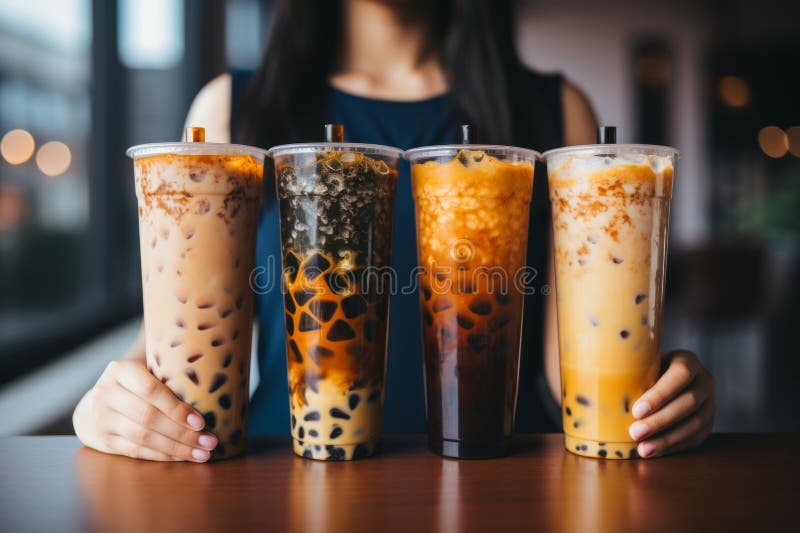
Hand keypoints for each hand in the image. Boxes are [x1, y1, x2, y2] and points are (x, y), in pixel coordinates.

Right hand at [73, 359, 217, 461]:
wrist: (91, 407)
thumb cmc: (133, 386)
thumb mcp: (144, 372)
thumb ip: (168, 376)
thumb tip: (213, 389)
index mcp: (120, 370)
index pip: (150, 390)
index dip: (176, 408)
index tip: (201, 421)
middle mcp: (106, 393)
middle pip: (148, 417)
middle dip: (182, 432)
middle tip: (210, 441)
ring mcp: (102, 419)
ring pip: (143, 437)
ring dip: (177, 447)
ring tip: (203, 453)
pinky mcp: (103, 441)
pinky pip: (136, 451)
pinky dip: (163, 455)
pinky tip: (183, 456)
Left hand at [628, 350, 714, 457]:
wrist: (664, 383)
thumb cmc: (642, 371)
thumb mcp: (637, 364)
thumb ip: (619, 369)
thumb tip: (584, 384)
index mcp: (687, 361)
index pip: (681, 374)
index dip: (660, 394)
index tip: (637, 410)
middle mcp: (704, 381)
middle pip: (688, 402)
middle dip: (660, 420)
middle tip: (635, 433)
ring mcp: (710, 403)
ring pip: (694, 424)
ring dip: (667, 439)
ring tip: (643, 449)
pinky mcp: (709, 424)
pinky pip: (695, 438)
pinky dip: (674, 446)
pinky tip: (655, 451)